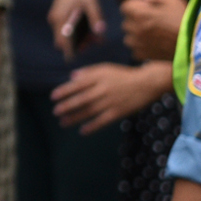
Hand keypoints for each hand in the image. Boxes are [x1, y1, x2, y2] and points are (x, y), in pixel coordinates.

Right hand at [48, 0, 106, 59]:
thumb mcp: (91, 1)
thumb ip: (96, 17)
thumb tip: (101, 33)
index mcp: (60, 17)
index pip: (62, 42)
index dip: (71, 52)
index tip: (81, 59)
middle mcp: (55, 20)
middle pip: (64, 41)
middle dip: (79, 45)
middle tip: (96, 44)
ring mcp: (57, 18)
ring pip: (66, 36)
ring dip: (80, 40)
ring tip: (98, 39)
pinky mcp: (61, 16)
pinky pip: (67, 30)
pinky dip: (78, 33)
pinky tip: (93, 33)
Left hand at [51, 60, 166, 133]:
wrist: (146, 83)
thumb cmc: (125, 75)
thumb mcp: (106, 69)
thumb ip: (89, 72)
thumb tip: (72, 77)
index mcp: (99, 77)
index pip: (77, 84)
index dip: (64, 91)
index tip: (53, 97)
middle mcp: (103, 89)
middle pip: (81, 99)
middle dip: (67, 106)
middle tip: (55, 112)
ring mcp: (110, 101)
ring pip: (89, 111)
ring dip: (75, 117)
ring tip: (63, 123)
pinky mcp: (118, 112)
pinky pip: (102, 121)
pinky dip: (92, 126)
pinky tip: (83, 131)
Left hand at [120, 0, 187, 62]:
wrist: (193, 43)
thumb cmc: (183, 20)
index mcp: (139, 13)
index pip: (125, 7)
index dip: (135, 6)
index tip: (146, 9)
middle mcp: (135, 28)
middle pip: (126, 23)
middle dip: (135, 21)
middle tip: (150, 23)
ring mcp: (138, 43)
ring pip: (129, 38)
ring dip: (136, 36)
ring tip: (150, 36)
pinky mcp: (143, 55)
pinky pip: (136, 51)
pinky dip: (141, 49)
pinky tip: (153, 46)